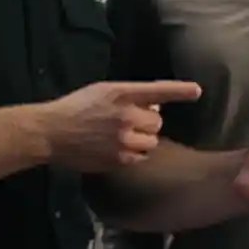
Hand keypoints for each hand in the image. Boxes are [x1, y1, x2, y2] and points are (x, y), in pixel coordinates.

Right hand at [37, 80, 201, 172]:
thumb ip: (129, 96)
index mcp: (121, 92)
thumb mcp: (102, 91)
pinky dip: (134, 153)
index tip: (197, 90)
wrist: (52, 132)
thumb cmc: (76, 108)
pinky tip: (116, 148)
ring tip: (122, 136)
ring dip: (143, 138)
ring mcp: (123, 139)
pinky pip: (141, 157)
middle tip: (127, 121)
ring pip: (152, 141)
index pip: (157, 90)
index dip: (180, 90)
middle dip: (147, 121)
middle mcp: (126, 115)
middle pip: (157, 120)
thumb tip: (156, 104)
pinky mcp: (119, 159)